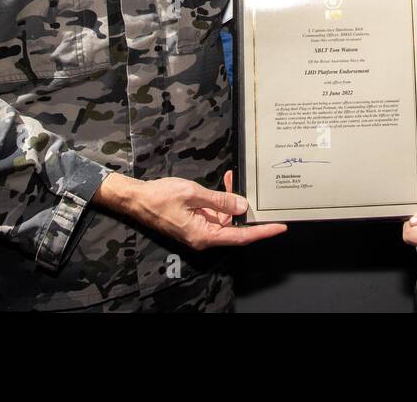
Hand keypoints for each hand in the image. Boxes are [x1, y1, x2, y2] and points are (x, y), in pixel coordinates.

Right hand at [95, 170, 287, 250]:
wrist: (137, 199)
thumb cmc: (160, 197)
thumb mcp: (193, 194)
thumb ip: (220, 200)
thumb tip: (243, 205)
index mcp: (204, 235)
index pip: (240, 237)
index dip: (262, 232)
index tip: (279, 227)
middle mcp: (204, 237)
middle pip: (234, 227)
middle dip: (246, 209)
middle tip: (261, 196)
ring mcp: (199, 230)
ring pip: (225, 218)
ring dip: (232, 200)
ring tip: (234, 179)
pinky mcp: (195, 222)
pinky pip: (215, 213)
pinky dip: (221, 199)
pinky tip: (226, 183)